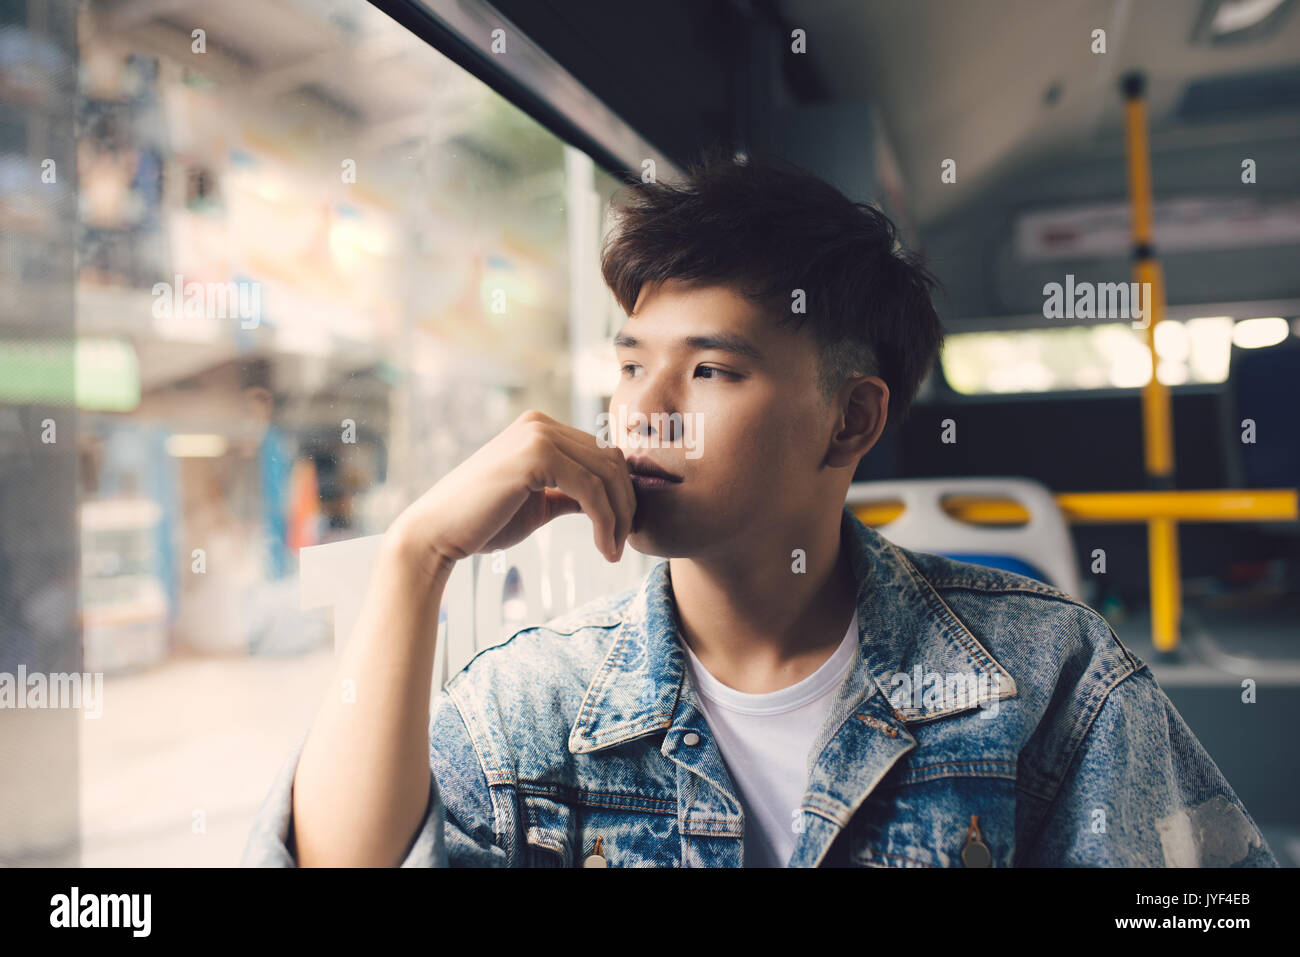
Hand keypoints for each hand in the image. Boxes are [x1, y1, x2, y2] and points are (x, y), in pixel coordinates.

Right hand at [389, 410, 636, 576]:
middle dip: (625, 505)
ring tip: (614, 551)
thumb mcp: (539, 502)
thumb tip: (607, 501)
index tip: (622, 530)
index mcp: (541, 429)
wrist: (437, 533)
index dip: (621, 492)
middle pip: (611, 461)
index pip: (602, 454)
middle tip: (624, 543)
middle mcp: (541, 424)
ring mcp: (538, 435)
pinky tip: (603, 548)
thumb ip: (570, 493)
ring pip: (606, 475)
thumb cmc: (483, 522)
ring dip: (618, 518)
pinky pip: (591, 489)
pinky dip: (605, 521)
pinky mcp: (535, 456)